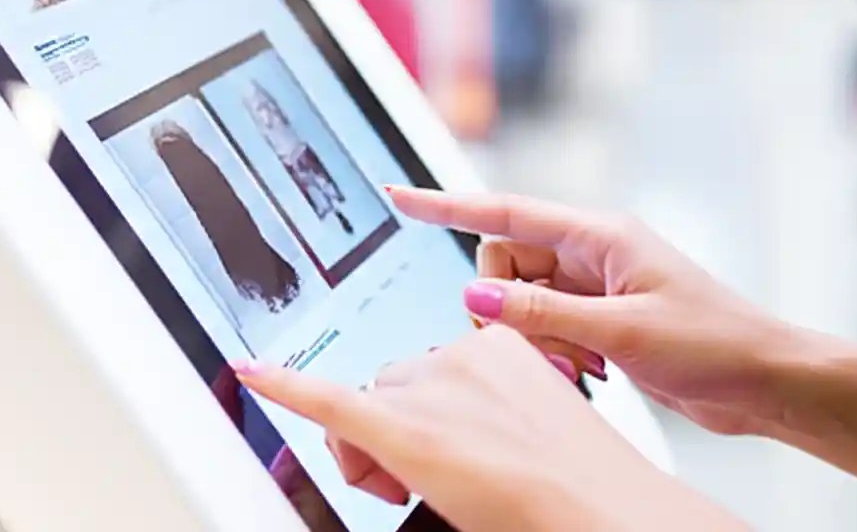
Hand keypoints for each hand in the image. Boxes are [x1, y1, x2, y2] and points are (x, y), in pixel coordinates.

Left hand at [235, 326, 739, 530]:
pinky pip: (328, 400)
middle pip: (392, 385)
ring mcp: (430, 385)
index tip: (429, 421)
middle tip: (421, 482)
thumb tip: (438, 435)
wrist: (602, 511)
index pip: (431, 370)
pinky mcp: (401, 426)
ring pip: (369, 403)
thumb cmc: (578, 485)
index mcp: (499, 346)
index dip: (425, 410)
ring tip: (413, 487)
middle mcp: (460, 353)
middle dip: (394, 431)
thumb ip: (482, 413)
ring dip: (375, 443)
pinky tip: (254, 373)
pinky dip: (286, 387)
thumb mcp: (532, 429)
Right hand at [389, 187, 796, 436]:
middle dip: (506, 309)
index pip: (504, 212)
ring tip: (582, 366)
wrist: (762, 380)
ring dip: (533, 337)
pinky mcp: (600, 319)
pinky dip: (552, 351)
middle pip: (505, 266)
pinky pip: (546, 327)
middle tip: (548, 347)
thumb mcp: (622, 331)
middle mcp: (591, 253)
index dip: (446, 205)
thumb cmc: (713, 342)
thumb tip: (475, 299)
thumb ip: (543, 314)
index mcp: (599, 234)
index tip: (398, 196)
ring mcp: (594, 287)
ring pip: (522, 302)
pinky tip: (589, 372)